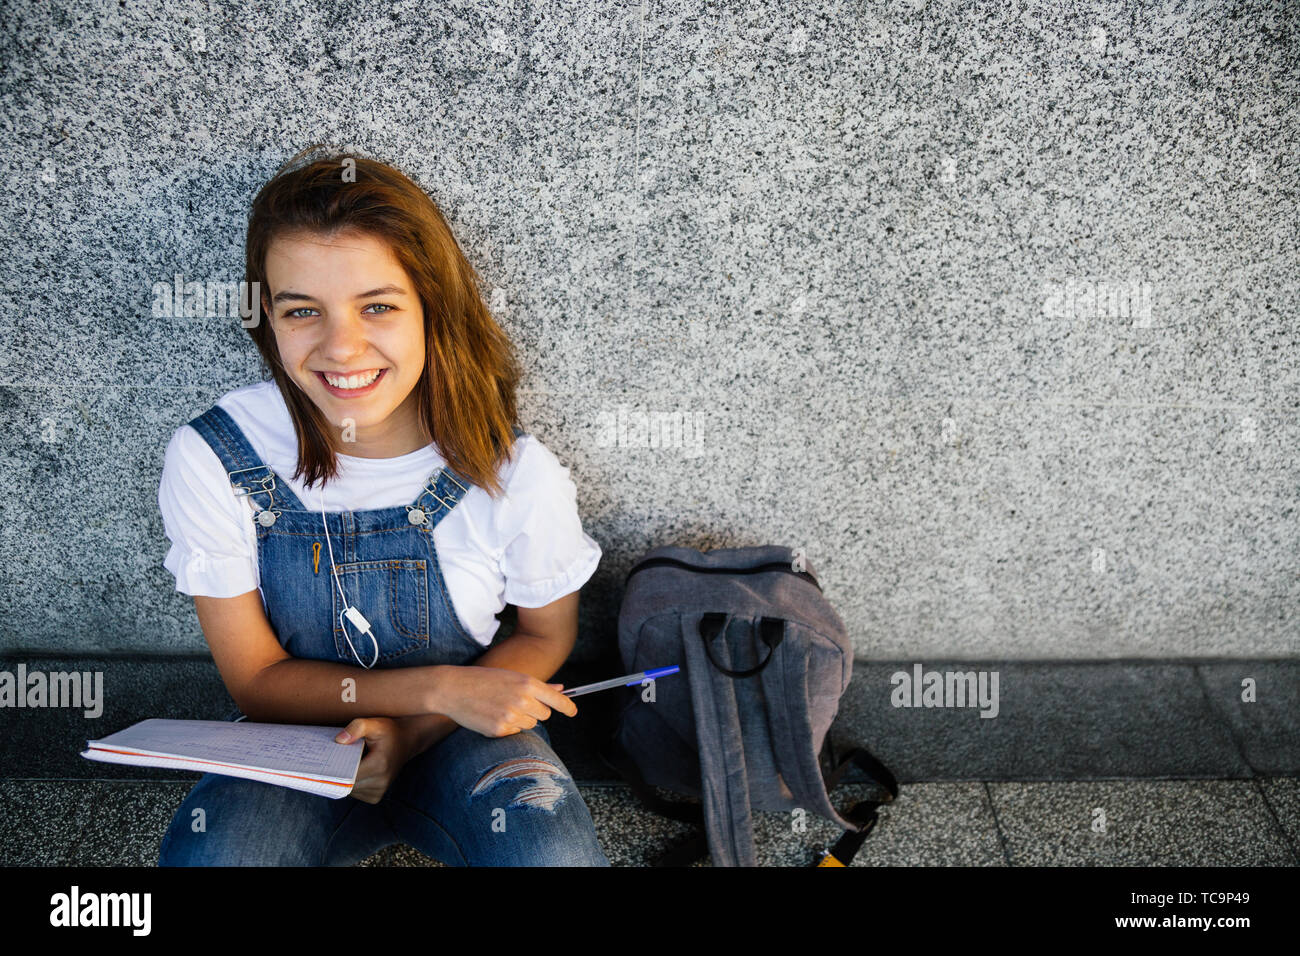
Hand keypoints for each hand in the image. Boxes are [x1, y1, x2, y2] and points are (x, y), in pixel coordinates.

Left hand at [335, 717, 414, 803]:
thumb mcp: (375, 723)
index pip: (347, 774)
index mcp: (379, 765)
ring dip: (343, 779)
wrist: (406, 741)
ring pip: (348, 791)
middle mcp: (380, 782)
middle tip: (329, 760)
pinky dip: (350, 783)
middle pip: (346, 784)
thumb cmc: (389, 732)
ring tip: (344, 763)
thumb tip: (338, 741)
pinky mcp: (375, 797)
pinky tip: (353, 770)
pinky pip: (354, 793)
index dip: (334, 768)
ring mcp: (378, 792)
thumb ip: (357, 728)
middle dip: (337, 773)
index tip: (324, 761)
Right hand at [432, 666, 577, 737]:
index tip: (573, 711)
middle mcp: (522, 700)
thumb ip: (538, 686)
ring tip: (501, 707)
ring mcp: (511, 716)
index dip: (568, 707)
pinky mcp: (499, 730)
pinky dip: (507, 727)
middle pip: (544, 715)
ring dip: (521, 719)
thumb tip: (561, 690)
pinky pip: (514, 733)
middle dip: (536, 711)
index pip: (557, 700)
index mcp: (527, 683)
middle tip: (518, 703)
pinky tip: (492, 716)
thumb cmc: (483, 680)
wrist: (453, 688)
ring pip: (530, 725)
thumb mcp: (512, 676)